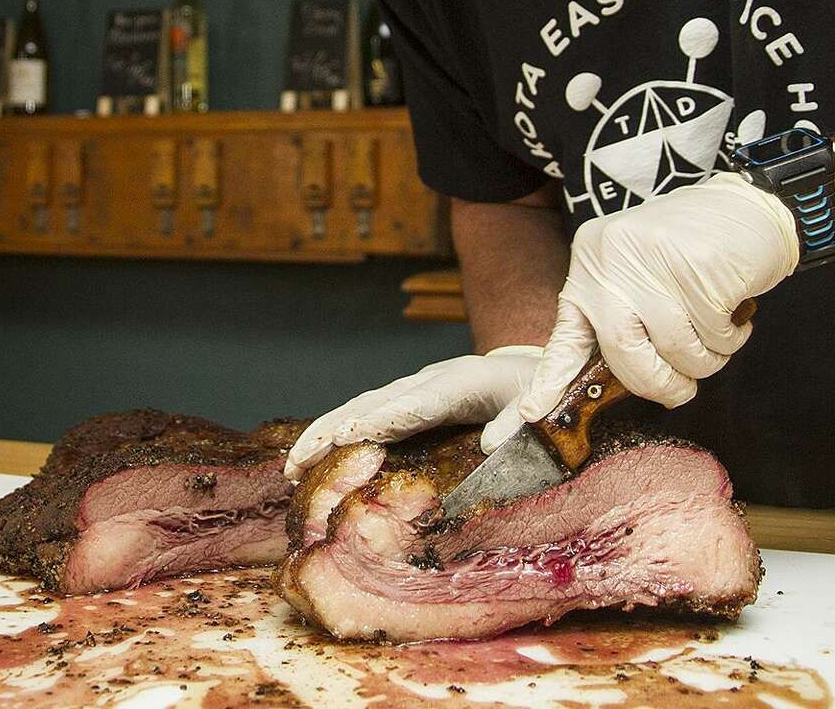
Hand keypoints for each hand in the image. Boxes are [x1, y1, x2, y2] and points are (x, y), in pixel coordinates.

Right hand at [285, 346, 541, 480]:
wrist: (531, 368)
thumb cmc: (536, 392)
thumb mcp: (541, 406)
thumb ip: (520, 422)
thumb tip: (492, 445)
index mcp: (462, 382)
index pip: (419, 403)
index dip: (385, 419)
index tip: (354, 436)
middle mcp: (430, 381)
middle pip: (374, 403)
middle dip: (335, 429)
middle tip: (299, 460)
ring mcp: (416, 388)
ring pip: (362, 408)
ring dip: (326, 433)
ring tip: (293, 465)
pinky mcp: (410, 400)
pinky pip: (368, 414)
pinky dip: (338, 433)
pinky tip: (315, 457)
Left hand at [481, 172, 797, 449]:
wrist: (750, 206)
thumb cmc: (695, 252)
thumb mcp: (639, 275)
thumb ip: (622, 318)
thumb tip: (613, 380)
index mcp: (590, 265)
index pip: (567, 335)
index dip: (550, 381)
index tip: (527, 416)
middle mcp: (611, 259)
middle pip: (624, 353)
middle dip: (660, 384)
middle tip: (682, 389)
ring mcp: (653, 260)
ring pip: (675, 350)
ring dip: (705, 360)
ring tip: (717, 336)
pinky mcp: (697, 267)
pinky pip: (713, 335)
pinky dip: (730, 339)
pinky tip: (735, 312)